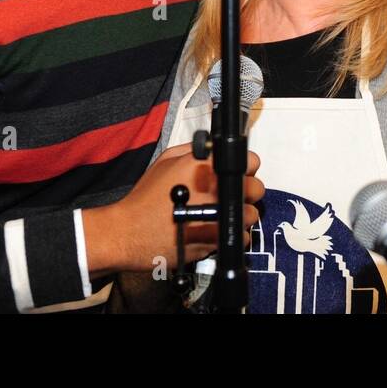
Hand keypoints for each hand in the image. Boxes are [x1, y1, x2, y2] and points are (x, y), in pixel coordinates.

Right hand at [82, 144, 263, 273]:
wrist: (130, 232)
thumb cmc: (146, 197)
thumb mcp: (167, 161)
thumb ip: (195, 151)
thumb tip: (215, 147)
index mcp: (208, 167)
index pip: (251, 161)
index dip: (246, 166)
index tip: (239, 172)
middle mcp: (218, 189)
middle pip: (256, 188)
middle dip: (247, 191)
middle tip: (231, 194)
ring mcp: (220, 216)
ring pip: (251, 214)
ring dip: (241, 214)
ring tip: (224, 214)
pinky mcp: (218, 240)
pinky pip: (241, 236)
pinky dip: (233, 235)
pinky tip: (217, 230)